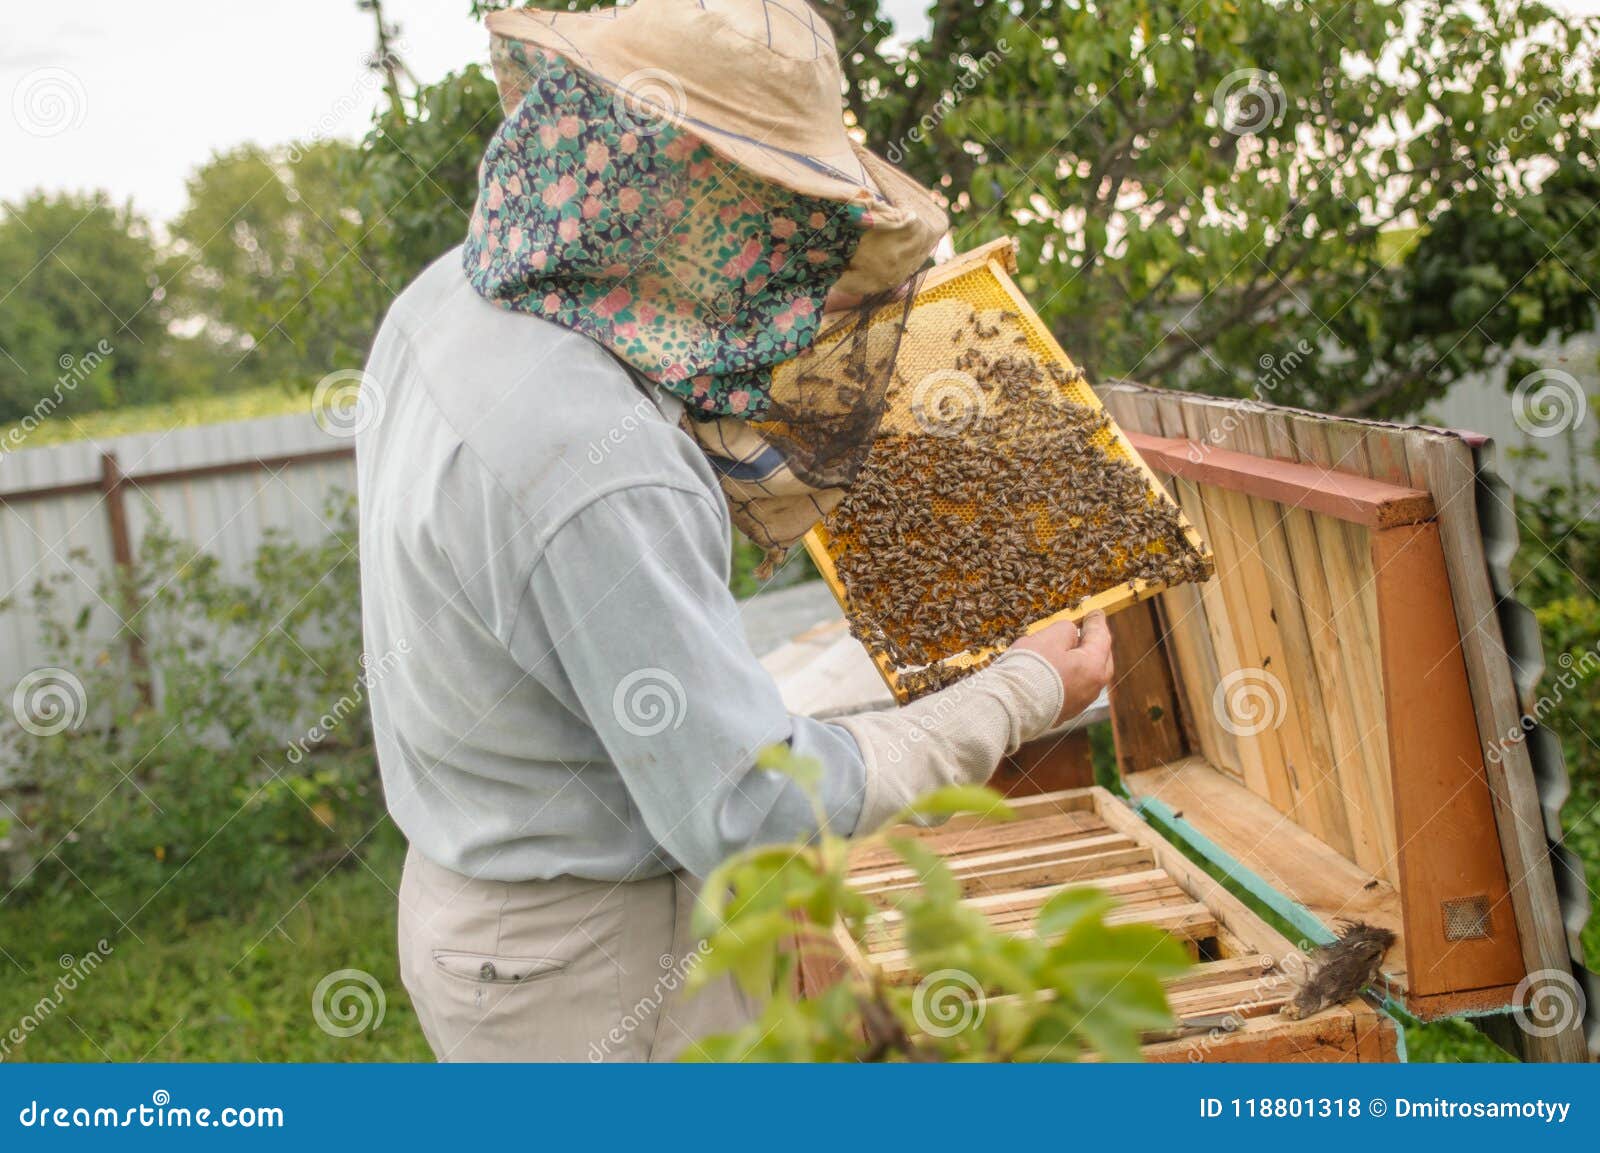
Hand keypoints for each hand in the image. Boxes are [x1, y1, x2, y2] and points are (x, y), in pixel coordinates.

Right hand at [1008, 611, 1113, 727]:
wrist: (1010, 706)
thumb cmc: (1030, 669)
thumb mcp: (1050, 637)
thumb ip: (1066, 630)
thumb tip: (1071, 634)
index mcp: (1094, 667)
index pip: (1102, 637)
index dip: (1097, 622)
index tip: (1095, 613)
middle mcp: (1092, 688)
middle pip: (1099, 660)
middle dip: (1093, 644)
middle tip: (1085, 631)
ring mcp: (1078, 704)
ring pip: (1085, 676)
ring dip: (1078, 662)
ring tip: (1064, 651)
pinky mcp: (1062, 713)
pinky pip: (1070, 689)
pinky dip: (1066, 677)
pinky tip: (1052, 672)